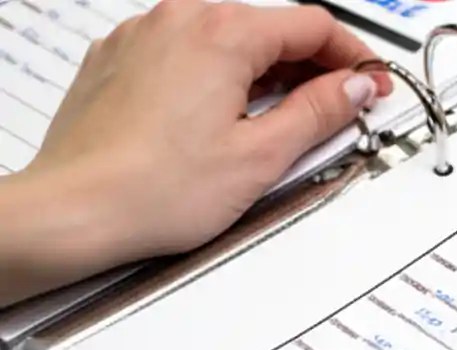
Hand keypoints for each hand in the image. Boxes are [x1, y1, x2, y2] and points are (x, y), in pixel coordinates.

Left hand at [0, 0, 390, 306]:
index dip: (354, 57)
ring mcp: (144, 38)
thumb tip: (353, 88)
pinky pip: (187, 56)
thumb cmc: (153, 189)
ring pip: (228, 42)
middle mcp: (179, 20)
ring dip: (267, 75)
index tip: (372, 86)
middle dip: (313, 68)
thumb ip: (318, 112)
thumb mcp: (261, 156)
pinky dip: (220, 79)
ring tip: (286, 123)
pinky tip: (228, 121)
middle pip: (270, 30)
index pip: (312, 25)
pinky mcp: (119, 62)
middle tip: (341, 109)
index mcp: (221, 33)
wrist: (73, 211)